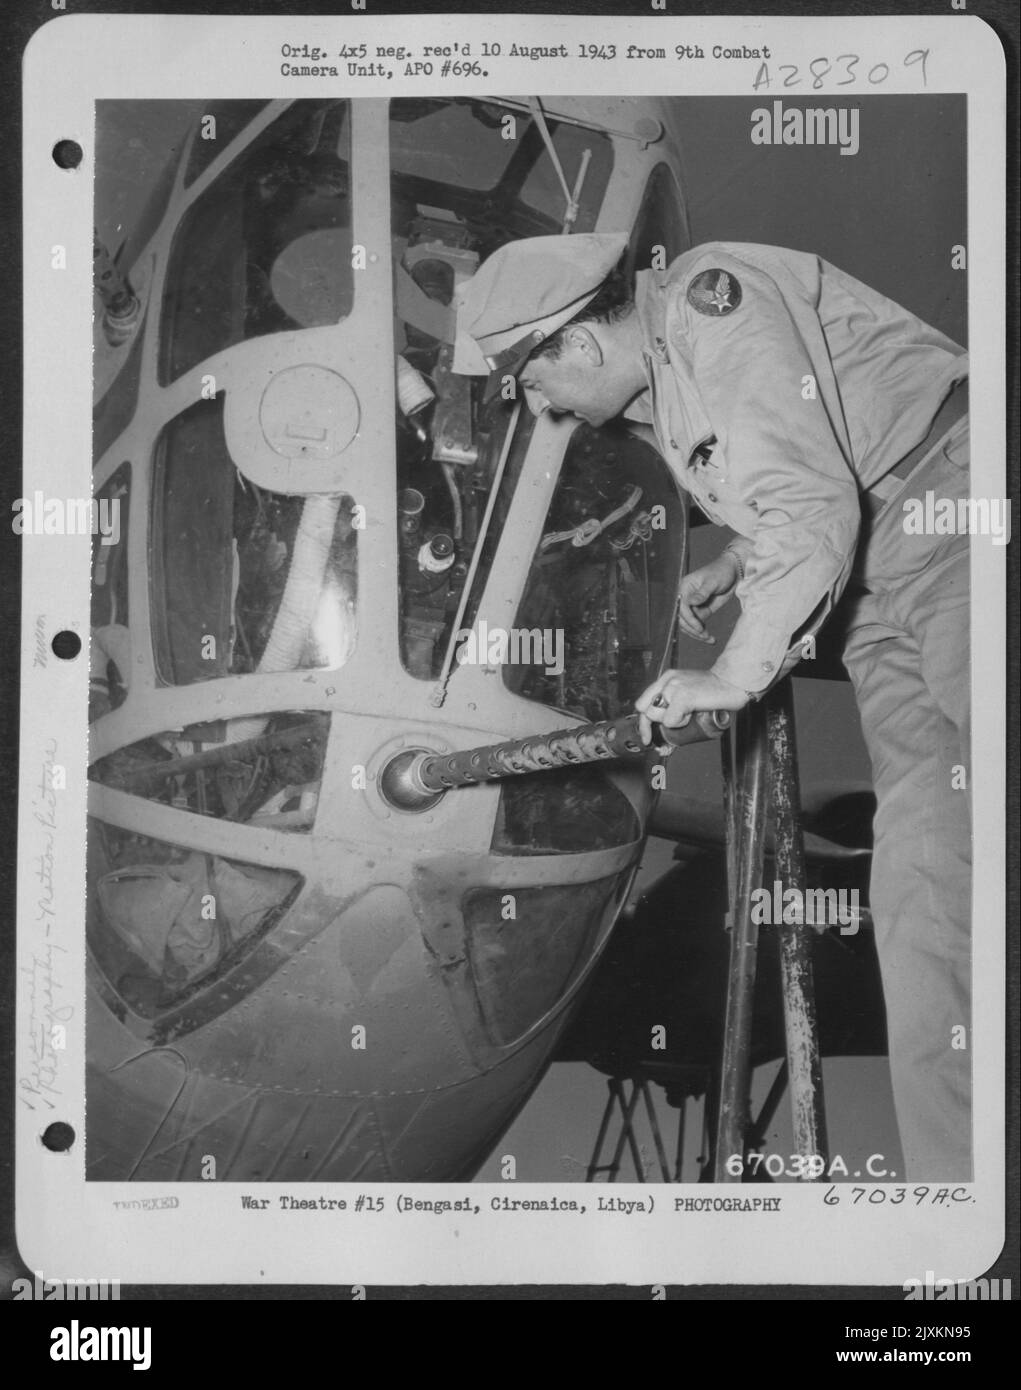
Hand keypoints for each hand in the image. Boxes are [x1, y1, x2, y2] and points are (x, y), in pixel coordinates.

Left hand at [635, 669, 749, 744]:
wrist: (733, 681)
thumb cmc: (715, 689)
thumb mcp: (688, 689)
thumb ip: (673, 700)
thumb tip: (663, 723)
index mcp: (667, 678)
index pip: (643, 702)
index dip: (644, 721)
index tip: (647, 736)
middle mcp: (667, 681)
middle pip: (645, 710)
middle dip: (657, 723)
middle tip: (673, 725)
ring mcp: (674, 688)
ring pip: (656, 715)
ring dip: (671, 721)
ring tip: (688, 713)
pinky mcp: (682, 696)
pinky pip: (670, 720)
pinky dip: (680, 723)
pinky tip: (691, 714)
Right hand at [677, 552, 741, 644]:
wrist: (733, 573)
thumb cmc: (721, 572)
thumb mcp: (712, 581)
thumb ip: (702, 593)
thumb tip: (690, 602)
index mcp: (684, 588)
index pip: (681, 607)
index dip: (689, 619)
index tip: (699, 627)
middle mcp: (686, 598)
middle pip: (682, 618)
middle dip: (692, 629)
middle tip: (705, 635)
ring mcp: (693, 606)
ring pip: (689, 625)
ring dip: (697, 634)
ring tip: (709, 639)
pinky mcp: (701, 612)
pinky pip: (698, 625)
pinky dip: (703, 633)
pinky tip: (711, 639)